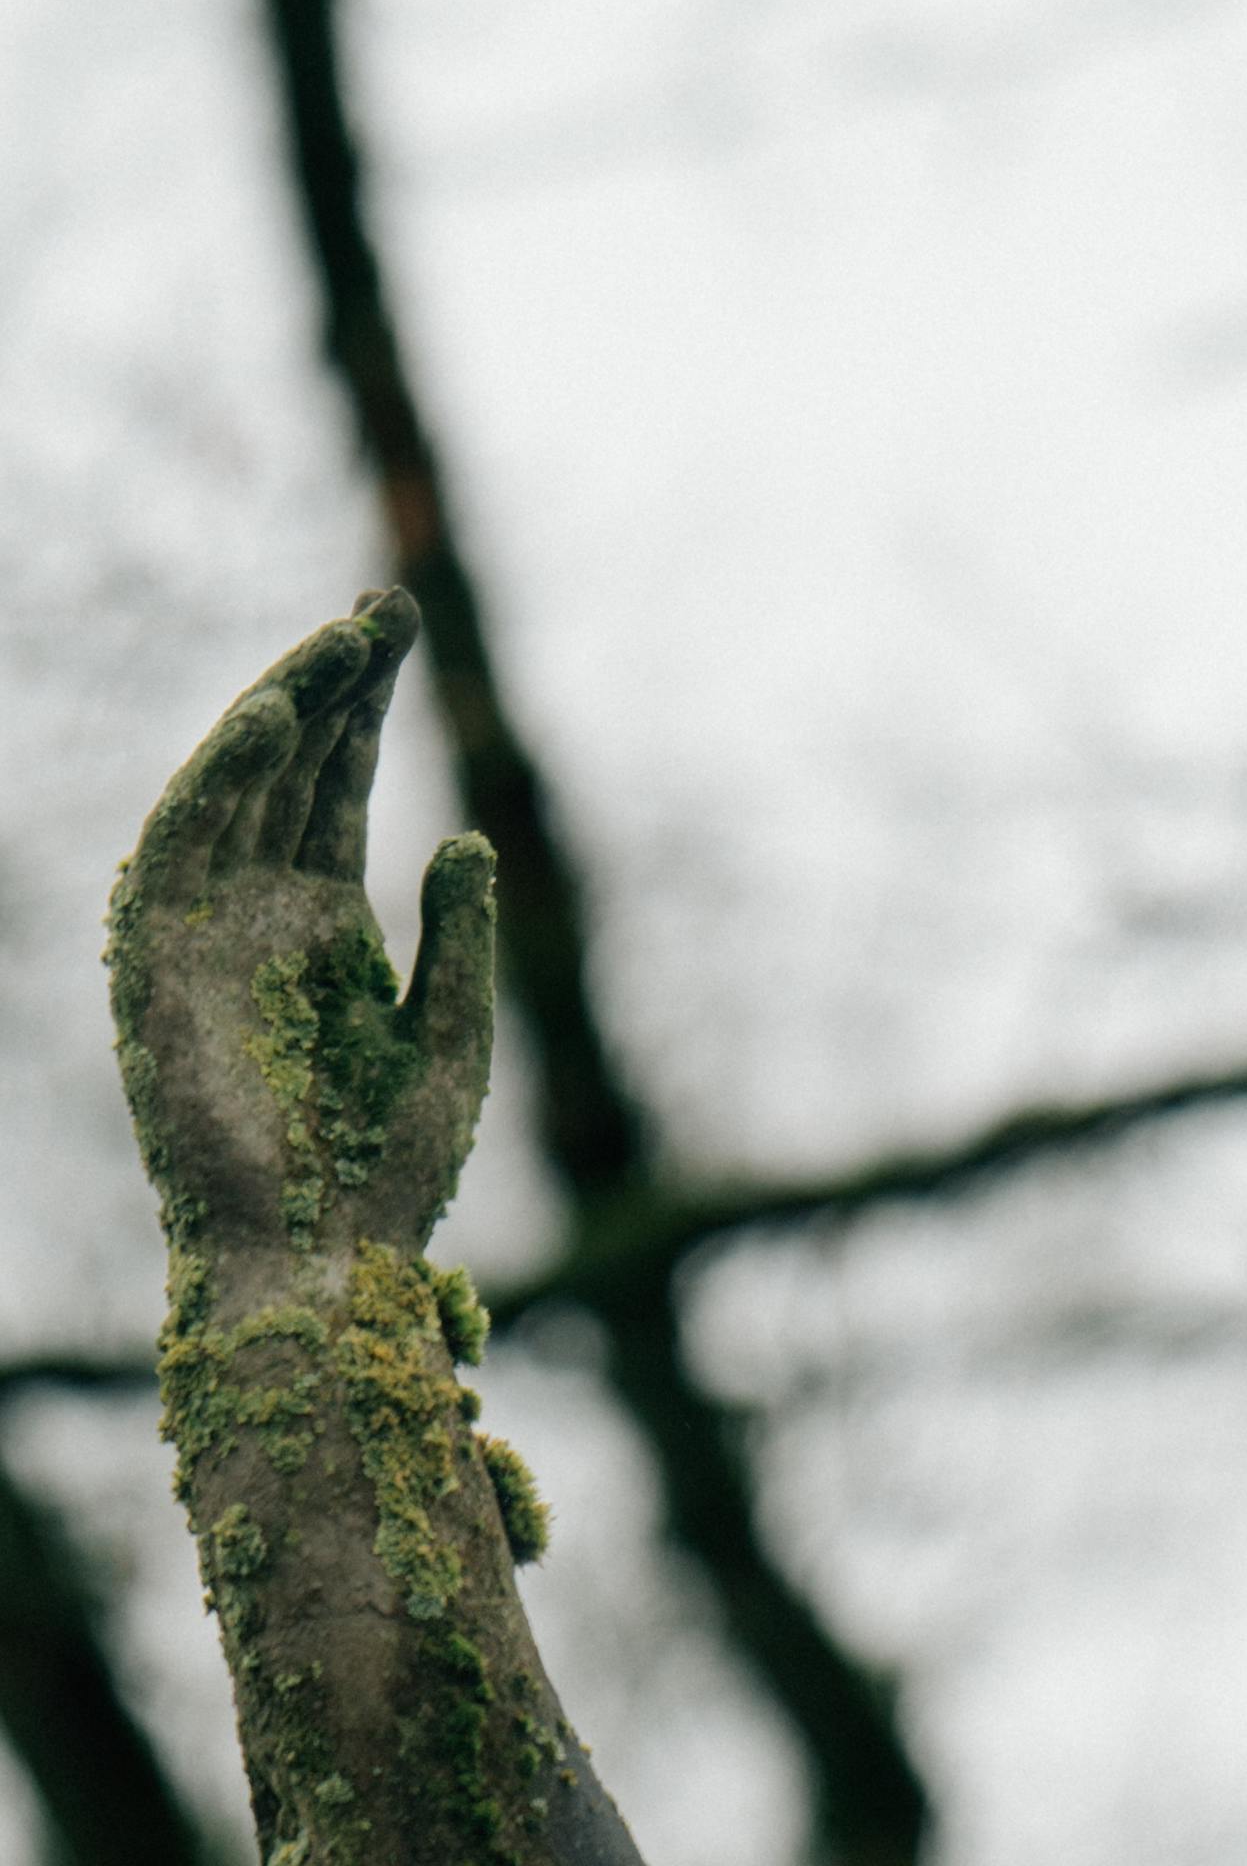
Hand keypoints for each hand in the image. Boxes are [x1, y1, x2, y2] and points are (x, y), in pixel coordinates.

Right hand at [109, 594, 496, 1325]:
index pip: (337, 787)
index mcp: (324, 928)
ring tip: (345, 643)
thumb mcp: (449, 1039)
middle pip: (292, 767)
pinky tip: (278, 716)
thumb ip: (456, 940)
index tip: (399, 626)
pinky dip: (224, 774)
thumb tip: (465, 836)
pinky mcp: (161, 956)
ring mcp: (208, 928)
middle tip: (386, 604)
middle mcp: (260, 913)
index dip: (364, 706)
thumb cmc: (387, 1177)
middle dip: (335, 683)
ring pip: (241, 786)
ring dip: (286, 709)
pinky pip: (185, 840)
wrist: (317, 1261)